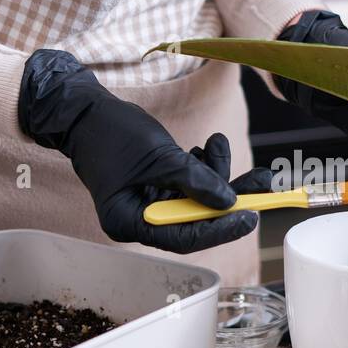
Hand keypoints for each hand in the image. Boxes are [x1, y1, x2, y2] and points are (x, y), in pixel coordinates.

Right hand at [18, 49, 270, 252]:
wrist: (86, 110)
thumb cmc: (112, 133)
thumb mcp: (159, 156)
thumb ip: (194, 180)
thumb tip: (229, 201)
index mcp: (128, 223)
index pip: (183, 238)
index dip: (219, 229)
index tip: (250, 216)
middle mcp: (139, 220)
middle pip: (194, 220)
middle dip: (228, 198)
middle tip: (262, 183)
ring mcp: (149, 204)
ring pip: (196, 199)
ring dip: (216, 174)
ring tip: (218, 143)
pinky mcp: (157, 187)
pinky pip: (189, 184)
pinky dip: (202, 167)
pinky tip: (206, 146)